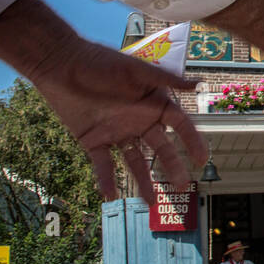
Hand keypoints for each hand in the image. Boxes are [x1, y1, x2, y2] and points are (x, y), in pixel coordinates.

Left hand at [26, 41, 208, 204]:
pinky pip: (103, 164)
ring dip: (143, 181)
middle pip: (160, 148)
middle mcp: (138, 120)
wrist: (61, 65)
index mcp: (153, 102)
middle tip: (182, 186)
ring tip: (151, 202)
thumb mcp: (136, 69)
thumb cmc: (100, 61)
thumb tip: (199, 85)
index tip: (201, 159)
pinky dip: (106, 180)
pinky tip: (110, 195)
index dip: (192, 141)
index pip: (179, 125)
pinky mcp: (93, 141)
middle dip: (172, 167)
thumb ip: (166, 79)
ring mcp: (116, 132)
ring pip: (135, 161)